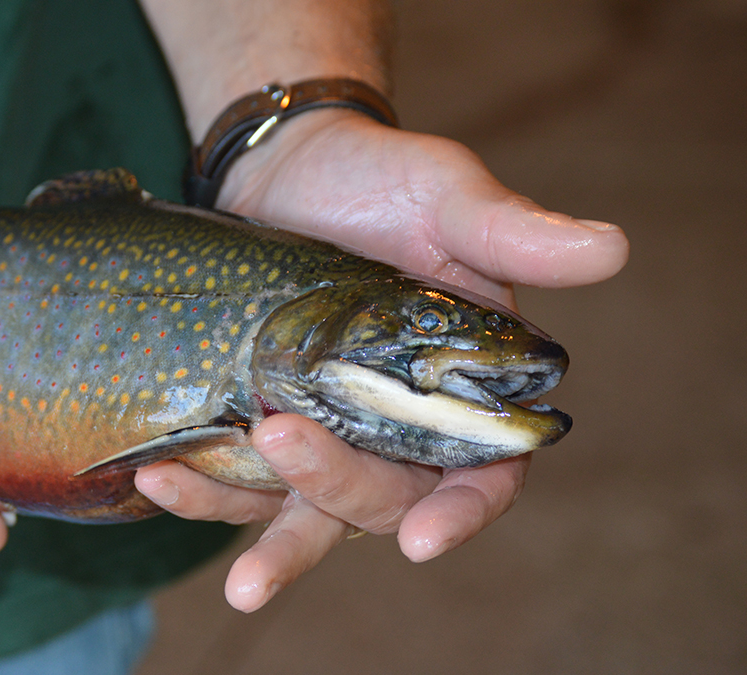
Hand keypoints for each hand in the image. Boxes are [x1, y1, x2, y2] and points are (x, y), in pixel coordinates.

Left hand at [134, 110, 629, 611]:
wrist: (289, 170)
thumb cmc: (382, 182)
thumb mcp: (447, 197)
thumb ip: (512, 233)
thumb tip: (610, 250)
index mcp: (463, 396)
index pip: (483, 477)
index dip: (461, 515)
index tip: (425, 540)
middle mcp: (395, 432)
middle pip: (380, 501)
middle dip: (333, 489)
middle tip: (280, 438)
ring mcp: (324, 435)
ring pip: (296, 512)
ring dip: (240, 518)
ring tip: (176, 489)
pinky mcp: (259, 424)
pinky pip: (234, 479)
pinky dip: (197, 484)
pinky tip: (154, 472)